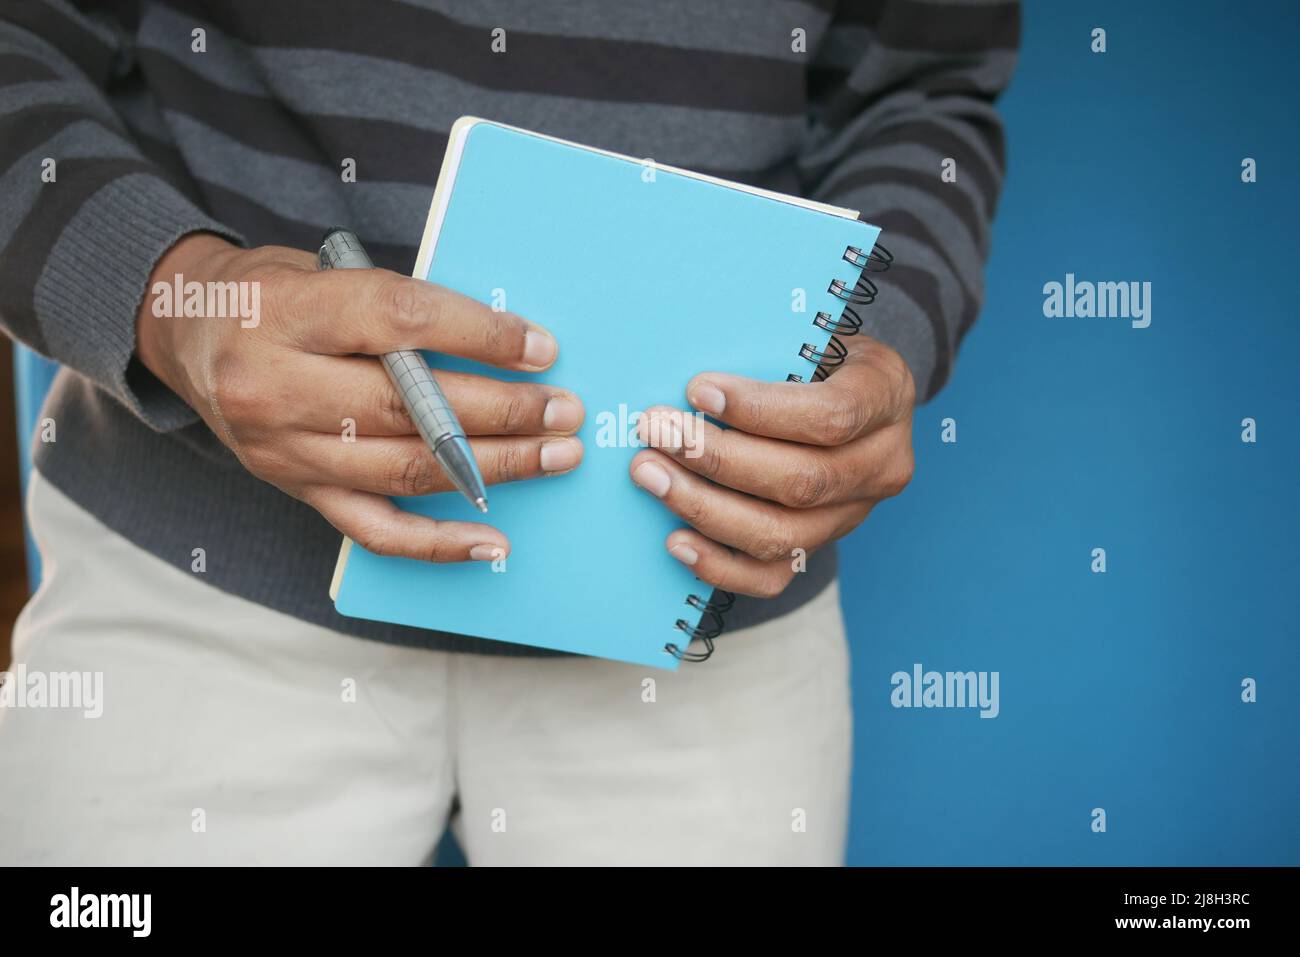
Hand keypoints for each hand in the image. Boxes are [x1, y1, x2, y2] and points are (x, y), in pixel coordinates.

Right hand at [136, 233, 584, 561]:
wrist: (183, 329)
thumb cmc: (271, 291)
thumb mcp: (322, 270)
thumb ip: (396, 305)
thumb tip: (504, 343)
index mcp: (284, 313)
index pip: (398, 321)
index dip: (477, 335)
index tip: (540, 348)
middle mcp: (273, 386)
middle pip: (409, 407)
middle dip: (502, 412)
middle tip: (564, 410)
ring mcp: (283, 451)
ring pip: (404, 469)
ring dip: (493, 467)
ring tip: (555, 456)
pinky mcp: (296, 490)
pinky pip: (374, 530)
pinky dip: (438, 542)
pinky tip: (495, 541)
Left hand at [630, 336, 914, 596]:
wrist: (848, 394)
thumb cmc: (815, 356)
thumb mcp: (809, 335)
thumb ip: (767, 351)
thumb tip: (690, 379)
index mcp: (886, 397)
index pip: (831, 416)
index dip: (760, 409)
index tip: (696, 390)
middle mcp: (882, 465)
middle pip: (800, 481)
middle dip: (716, 459)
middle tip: (655, 432)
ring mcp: (854, 515)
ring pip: (782, 535)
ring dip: (704, 508)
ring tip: (650, 475)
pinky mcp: (821, 549)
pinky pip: (772, 577)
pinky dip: (718, 564)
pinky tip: (675, 539)